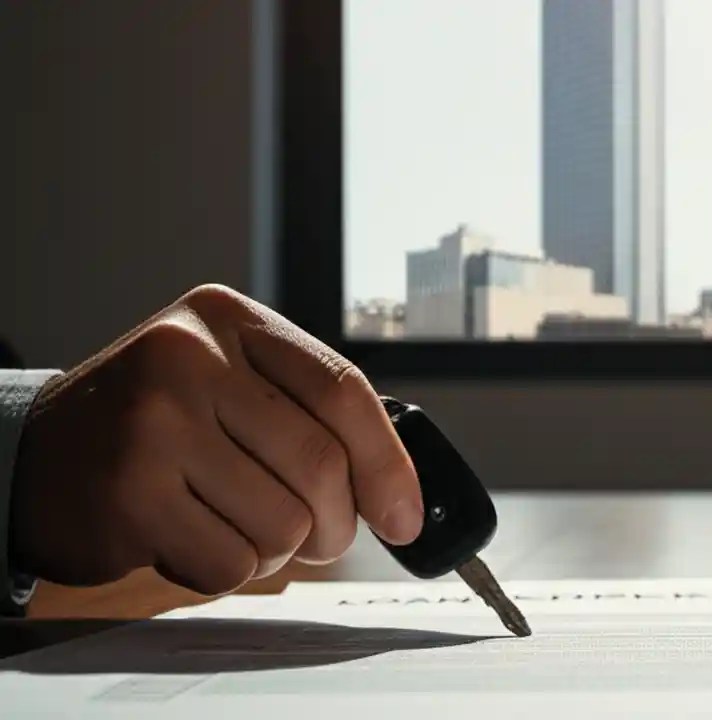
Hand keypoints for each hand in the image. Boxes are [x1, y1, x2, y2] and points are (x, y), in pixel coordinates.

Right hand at [11, 284, 422, 594]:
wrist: (33, 456)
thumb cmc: (151, 425)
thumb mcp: (227, 382)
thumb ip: (307, 414)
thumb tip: (398, 493)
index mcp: (229, 319)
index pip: (343, 389)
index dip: (389, 463)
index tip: (405, 517)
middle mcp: (190, 357)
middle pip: (322, 465)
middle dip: (338, 523)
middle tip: (321, 538)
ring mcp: (155, 424)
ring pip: (285, 523)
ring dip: (277, 549)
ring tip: (232, 524)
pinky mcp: (130, 495)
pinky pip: (232, 563)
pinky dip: (226, 568)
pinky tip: (190, 536)